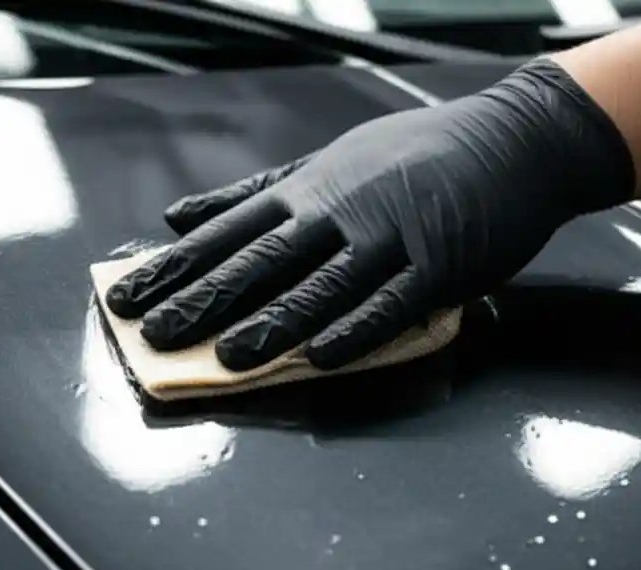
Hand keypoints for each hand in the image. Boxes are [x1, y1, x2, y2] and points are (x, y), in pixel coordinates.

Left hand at [106, 59, 633, 370]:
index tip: (128, 297)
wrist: (512, 141)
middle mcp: (338, 211)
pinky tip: (321, 357)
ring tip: (226, 356)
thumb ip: (252, 193)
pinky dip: (356, 330)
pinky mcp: (437, 266)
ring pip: (321, 286)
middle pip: (260, 261)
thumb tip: (179, 214)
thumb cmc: (412, 155)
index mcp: (307, 189)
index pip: (227, 233)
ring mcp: (389, 238)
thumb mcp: (326, 162)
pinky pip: (392, 305)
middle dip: (204, 300)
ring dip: (271, 323)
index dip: (175, 268)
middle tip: (156, 334)